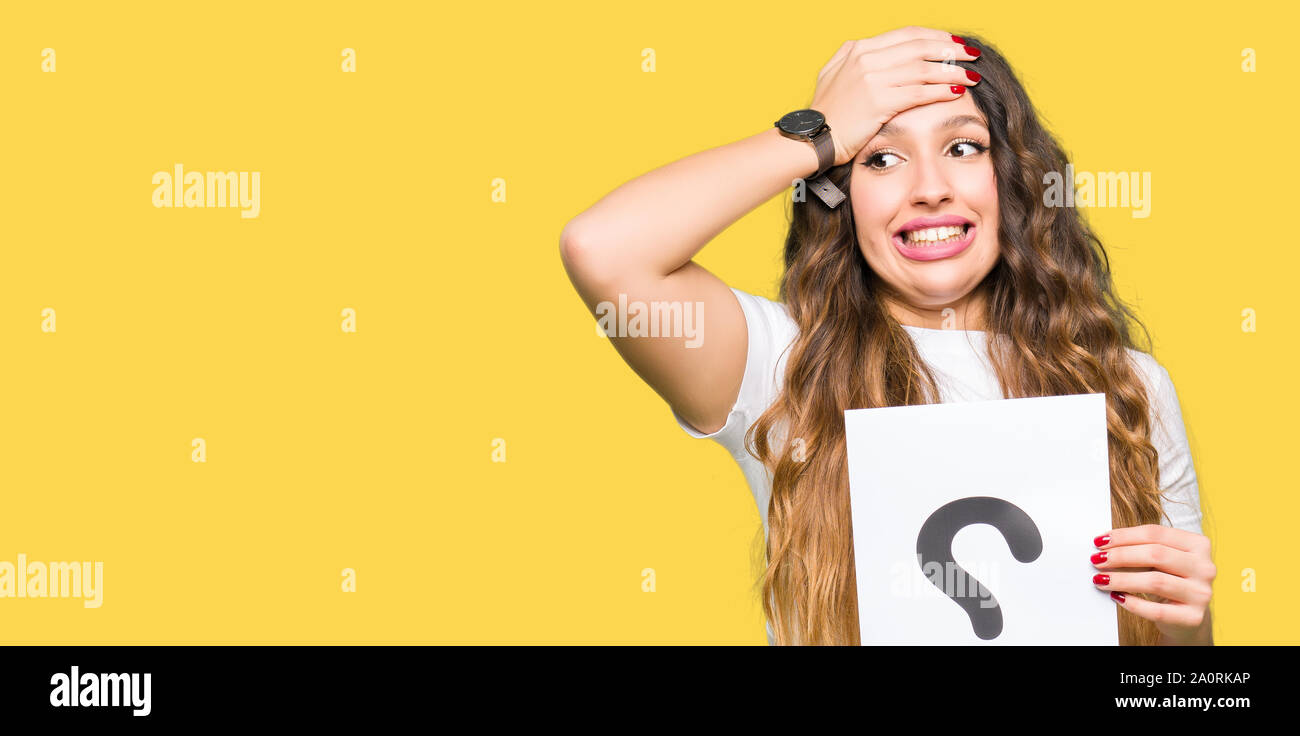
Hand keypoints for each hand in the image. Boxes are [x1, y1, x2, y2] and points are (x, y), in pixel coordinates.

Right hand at [810, 26, 981, 166]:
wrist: (812, 138)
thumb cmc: (825, 113)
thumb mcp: (833, 74)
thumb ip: (853, 58)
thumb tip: (873, 50)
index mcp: (858, 49)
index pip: (907, 35)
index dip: (934, 37)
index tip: (952, 44)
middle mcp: (866, 59)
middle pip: (920, 47)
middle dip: (950, 51)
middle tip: (971, 56)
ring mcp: (872, 79)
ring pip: (923, 69)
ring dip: (952, 71)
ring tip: (971, 76)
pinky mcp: (879, 102)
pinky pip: (919, 92)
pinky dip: (941, 90)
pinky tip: (955, 92)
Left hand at [1090, 524, 1215, 643]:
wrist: (1188, 617)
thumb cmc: (1169, 580)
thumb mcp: (1161, 561)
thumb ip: (1140, 548)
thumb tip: (1104, 545)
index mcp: (1198, 545)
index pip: (1156, 533)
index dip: (1124, 536)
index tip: (1100, 541)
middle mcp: (1205, 567)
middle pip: (1156, 554)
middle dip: (1121, 556)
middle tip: (1097, 560)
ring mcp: (1201, 593)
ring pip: (1155, 582)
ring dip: (1122, 579)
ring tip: (1100, 579)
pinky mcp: (1193, 617)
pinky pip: (1157, 610)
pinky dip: (1133, 603)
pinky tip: (1117, 597)